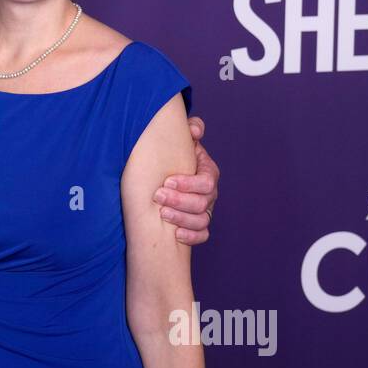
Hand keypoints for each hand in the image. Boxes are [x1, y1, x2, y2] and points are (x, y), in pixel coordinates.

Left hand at [153, 115, 218, 244]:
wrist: (169, 172)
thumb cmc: (175, 155)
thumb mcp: (183, 140)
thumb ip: (191, 129)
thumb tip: (194, 130)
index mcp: (208, 173)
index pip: (207, 182)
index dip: (188, 184)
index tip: (167, 181)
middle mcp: (209, 194)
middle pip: (202, 203)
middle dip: (179, 201)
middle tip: (157, 197)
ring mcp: (205, 210)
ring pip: (202, 220)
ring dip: (182, 219)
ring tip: (161, 214)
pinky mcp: (199, 225)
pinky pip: (202, 235)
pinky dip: (191, 237)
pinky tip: (176, 235)